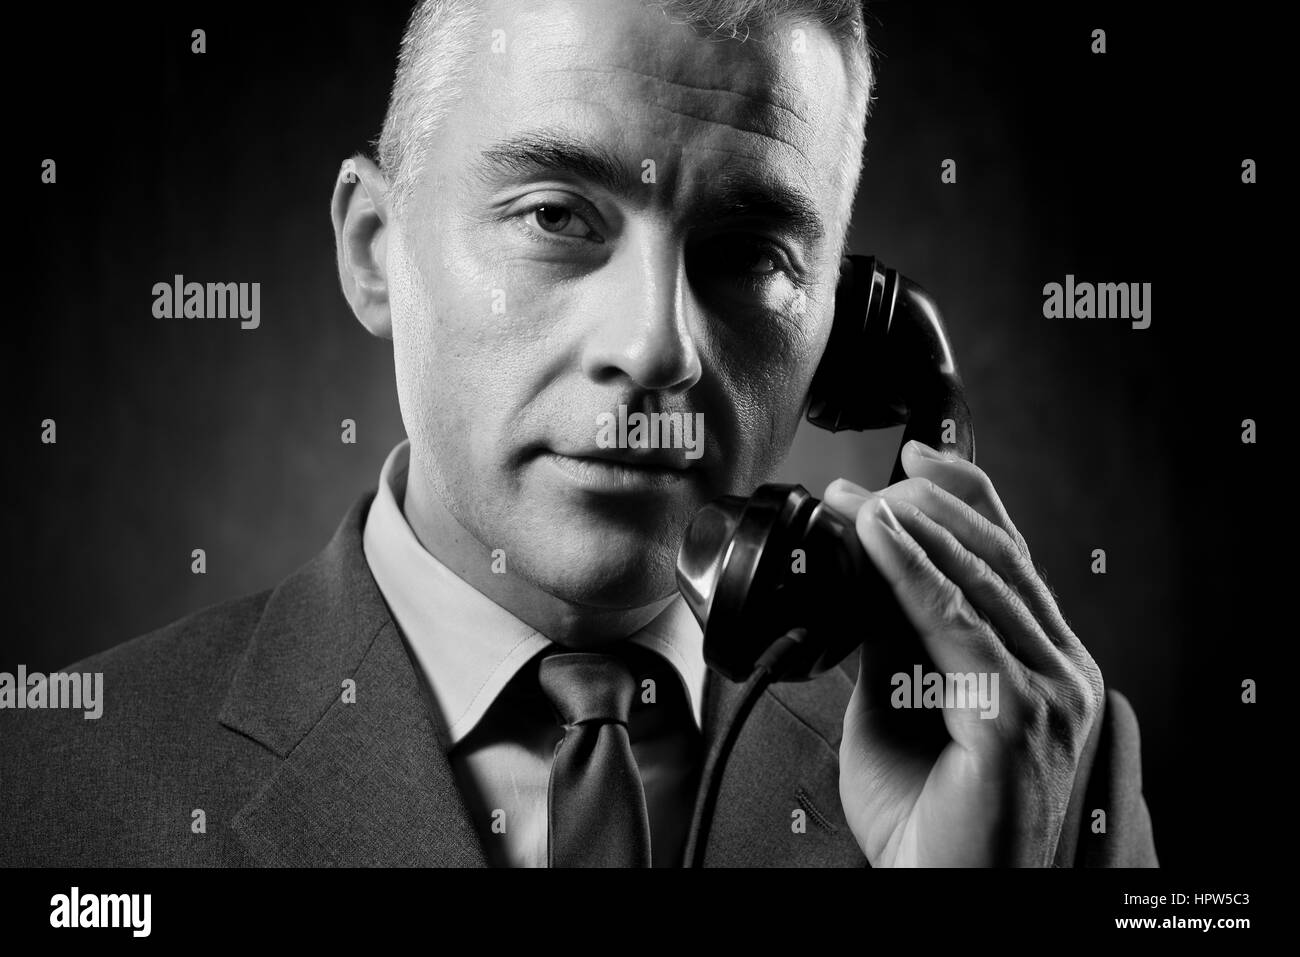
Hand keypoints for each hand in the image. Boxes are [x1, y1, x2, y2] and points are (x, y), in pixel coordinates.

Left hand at [829, 440, 1104, 866]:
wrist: (941, 896)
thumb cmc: (928, 816)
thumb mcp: (899, 704)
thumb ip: (893, 639)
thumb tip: (864, 571)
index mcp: (1043, 661)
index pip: (1008, 557)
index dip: (964, 497)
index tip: (915, 458)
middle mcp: (1060, 669)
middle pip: (996, 556)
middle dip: (926, 505)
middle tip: (864, 486)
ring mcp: (1050, 692)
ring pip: (979, 579)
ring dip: (910, 528)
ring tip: (859, 502)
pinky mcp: (1018, 715)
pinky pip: (955, 623)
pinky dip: (909, 571)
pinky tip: (876, 538)